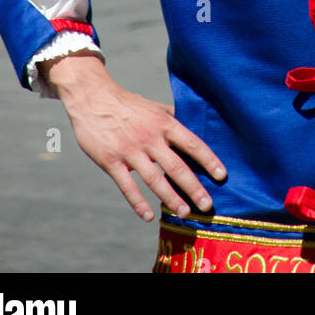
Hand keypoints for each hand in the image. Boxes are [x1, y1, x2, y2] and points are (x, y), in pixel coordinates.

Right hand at [44, 53, 226, 222]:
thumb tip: (194, 123)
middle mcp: (150, 138)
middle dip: (194, 188)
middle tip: (207, 206)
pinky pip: (127, 186)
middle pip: (177, 166)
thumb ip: (173, 118)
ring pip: (154, 180)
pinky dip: (138, 203)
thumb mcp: (154, 107)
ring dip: (171, 198)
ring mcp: (130, 151)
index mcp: (163, 123)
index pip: (192, 143)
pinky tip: (149, 216)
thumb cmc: (128, 104)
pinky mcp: (111, 161)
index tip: (222, 175)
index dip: (208, 160)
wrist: (93, 98)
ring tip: (184, 213)